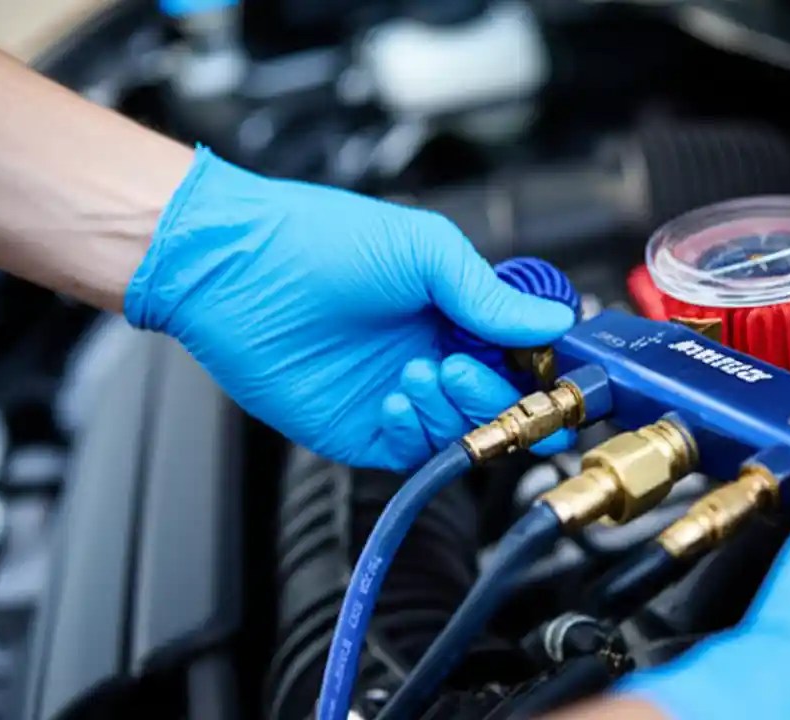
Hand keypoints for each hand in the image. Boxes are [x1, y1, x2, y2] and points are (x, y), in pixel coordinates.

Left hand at [124, 148, 575, 469]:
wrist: (235, 269)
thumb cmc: (319, 241)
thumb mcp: (424, 250)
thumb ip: (490, 294)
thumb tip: (553, 322)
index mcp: (455, 307)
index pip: (521, 351)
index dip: (542, 366)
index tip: (555, 373)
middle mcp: (434, 351)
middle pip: (501, 399)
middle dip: (501, 394)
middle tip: (469, 371)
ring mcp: (402, 392)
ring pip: (465, 429)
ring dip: (457, 408)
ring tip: (425, 371)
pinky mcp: (365, 429)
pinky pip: (416, 451)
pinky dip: (419, 431)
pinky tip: (396, 399)